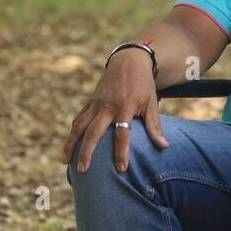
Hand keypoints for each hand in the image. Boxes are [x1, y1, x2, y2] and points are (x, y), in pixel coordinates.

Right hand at [62, 50, 169, 173]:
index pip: (122, 133)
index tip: (121, 169)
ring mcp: (96, 103)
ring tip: (65, 162)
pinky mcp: (90, 101)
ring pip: (79, 126)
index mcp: (126, 107)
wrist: (128, 61)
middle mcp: (108, 106)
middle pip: (94, 132)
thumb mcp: (151, 102)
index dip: (121, 152)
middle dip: (87, 152)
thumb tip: (164, 146)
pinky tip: (69, 146)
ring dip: (71, 143)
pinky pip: (79, 118)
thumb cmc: (143, 85)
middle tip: (83, 170)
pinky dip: (73, 132)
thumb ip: (154, 126)